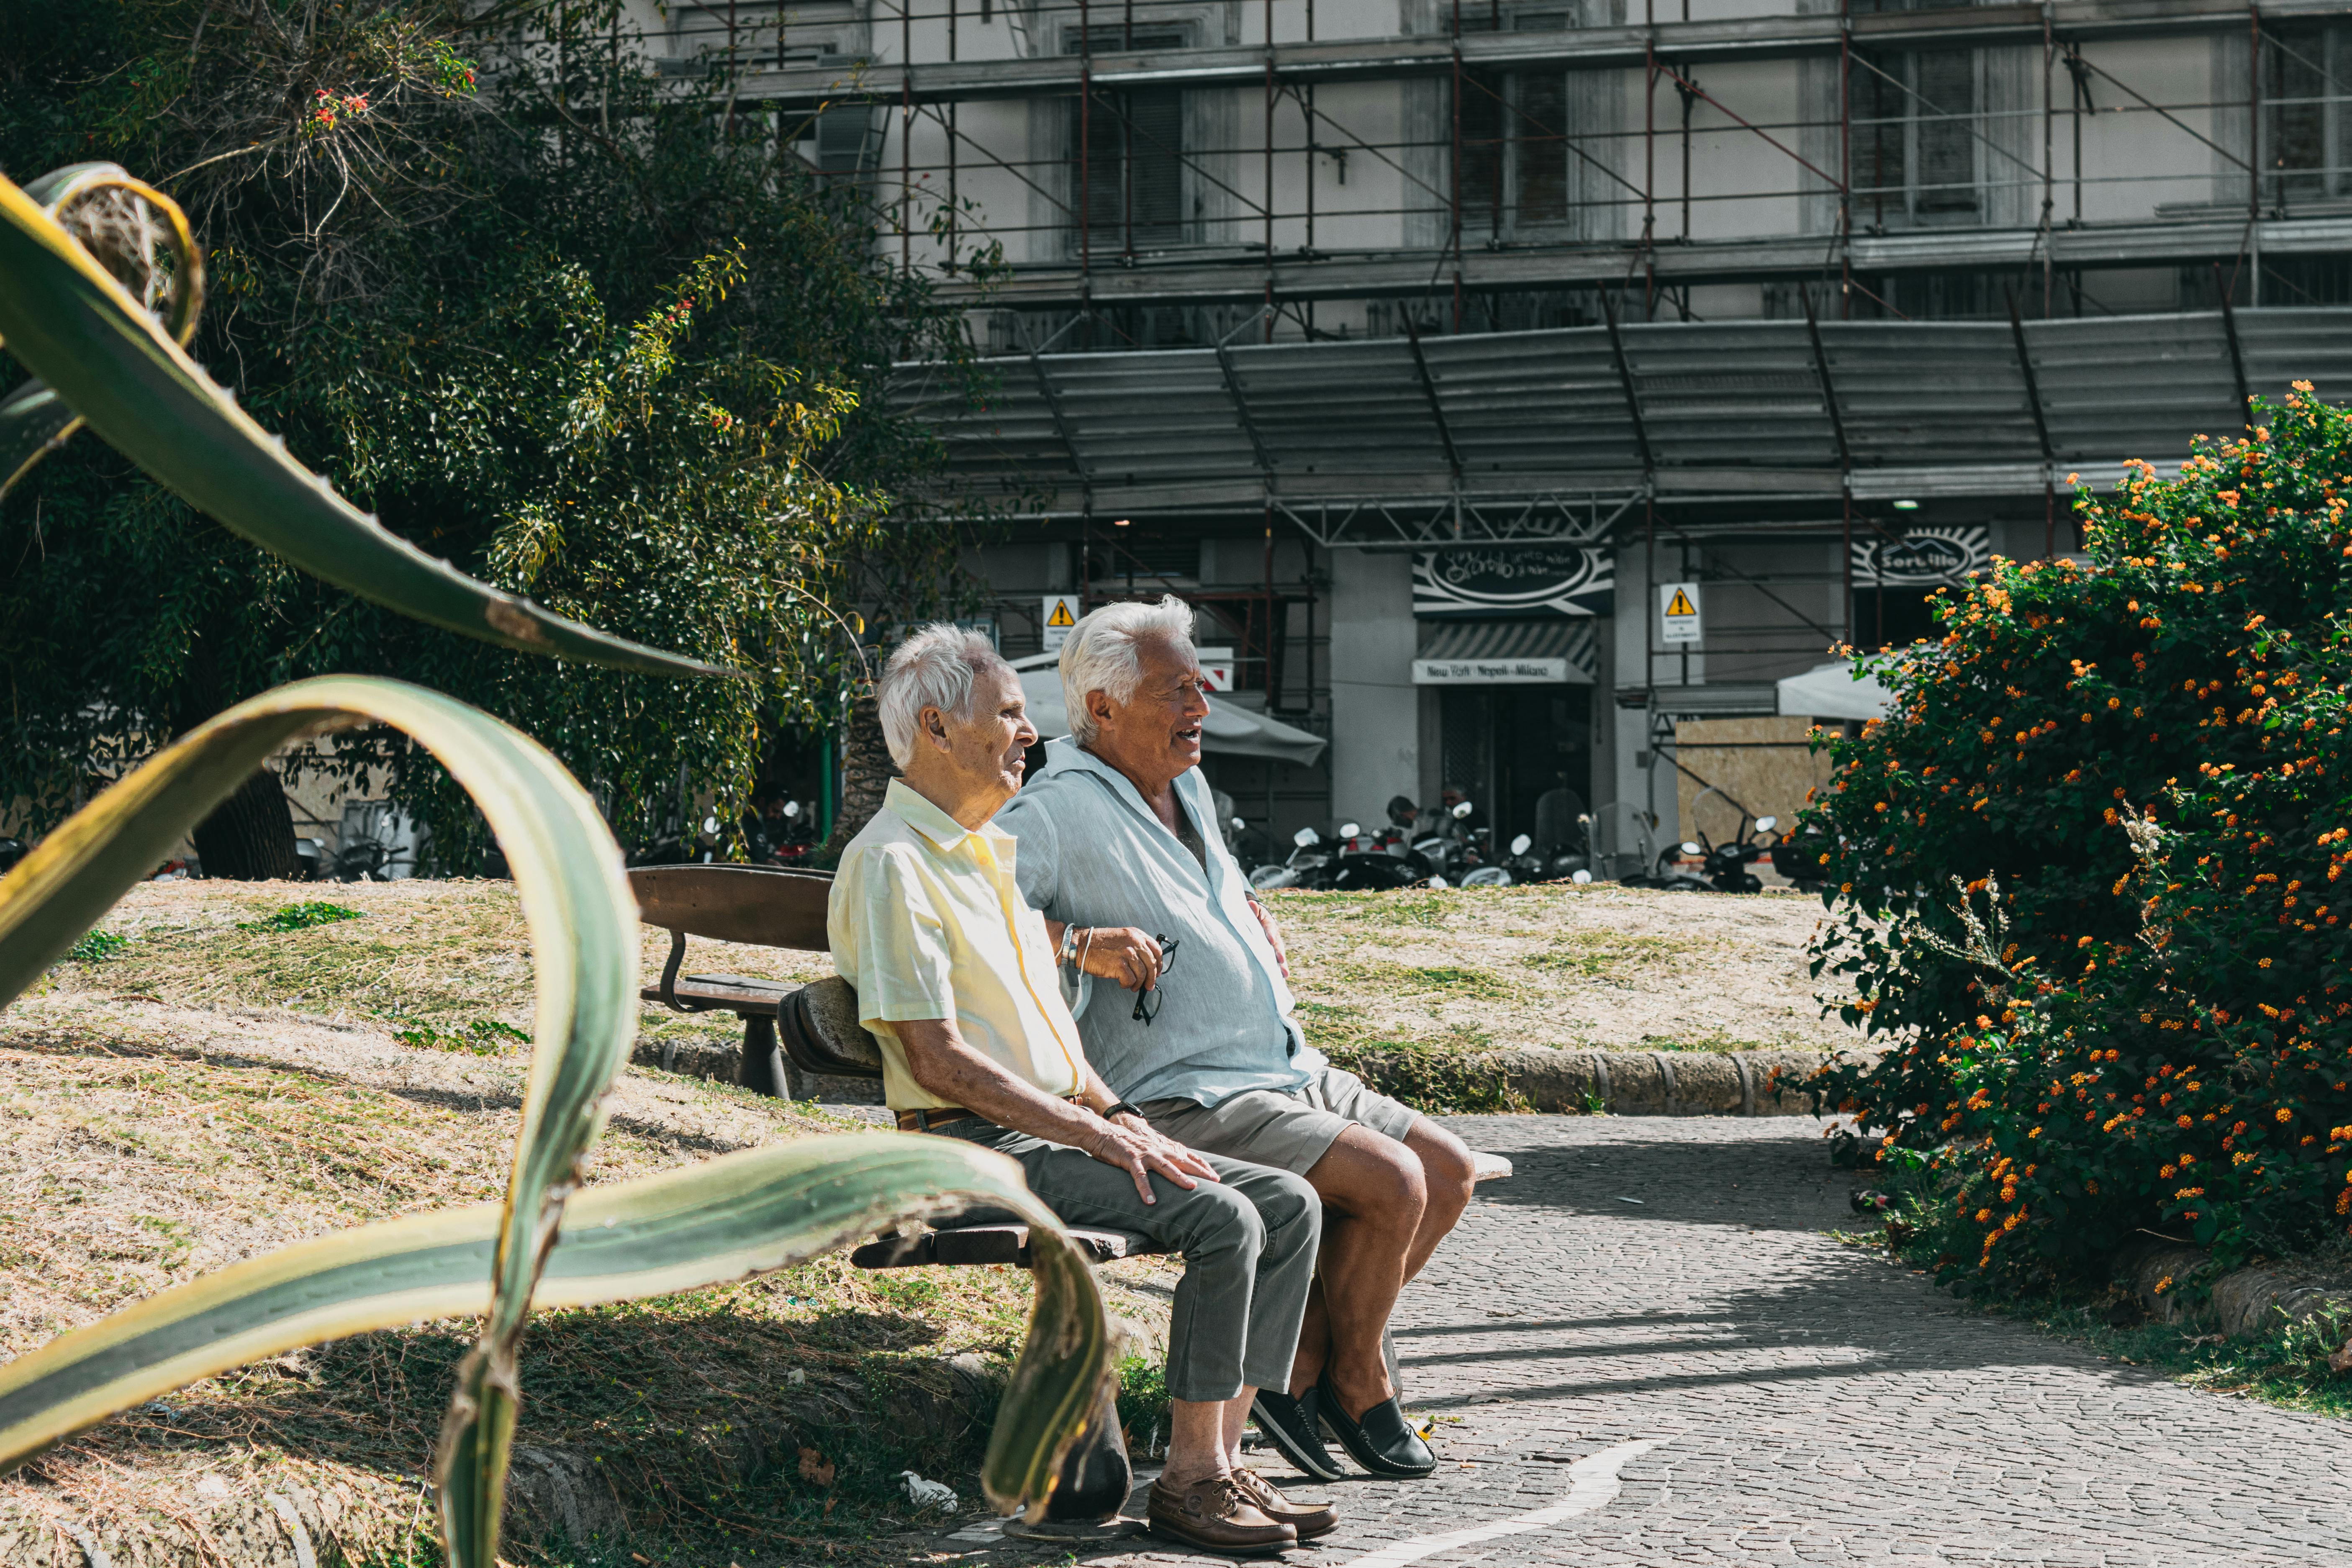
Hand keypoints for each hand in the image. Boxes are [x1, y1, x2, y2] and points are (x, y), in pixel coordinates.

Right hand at [1076, 926, 1162, 991]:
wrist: (1082, 945)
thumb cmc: (1100, 944)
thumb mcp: (1122, 938)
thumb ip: (1136, 946)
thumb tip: (1147, 964)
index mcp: (1136, 935)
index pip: (1157, 950)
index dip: (1160, 964)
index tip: (1158, 972)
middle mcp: (1134, 942)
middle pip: (1152, 964)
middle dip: (1152, 978)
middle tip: (1148, 986)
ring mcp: (1127, 953)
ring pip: (1142, 974)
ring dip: (1138, 984)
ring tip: (1133, 986)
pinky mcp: (1119, 964)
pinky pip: (1130, 980)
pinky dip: (1127, 985)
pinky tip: (1122, 983)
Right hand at [1086, 1112, 1220, 1204]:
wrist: (1104, 1134)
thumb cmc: (1125, 1145)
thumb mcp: (1146, 1150)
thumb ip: (1159, 1158)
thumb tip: (1170, 1169)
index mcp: (1161, 1148)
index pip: (1186, 1156)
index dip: (1201, 1164)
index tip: (1215, 1174)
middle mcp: (1157, 1150)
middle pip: (1182, 1161)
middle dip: (1200, 1170)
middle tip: (1215, 1180)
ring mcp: (1145, 1155)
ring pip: (1165, 1167)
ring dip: (1179, 1177)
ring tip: (1191, 1188)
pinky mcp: (1130, 1160)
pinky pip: (1140, 1176)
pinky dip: (1146, 1189)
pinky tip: (1151, 1201)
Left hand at [1247, 898, 1290, 977]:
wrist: (1254, 914)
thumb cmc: (1249, 912)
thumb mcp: (1249, 908)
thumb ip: (1251, 909)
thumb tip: (1251, 904)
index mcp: (1267, 921)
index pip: (1269, 927)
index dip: (1270, 933)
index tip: (1271, 940)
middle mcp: (1273, 933)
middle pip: (1277, 944)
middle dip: (1279, 953)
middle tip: (1282, 962)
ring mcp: (1273, 943)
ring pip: (1278, 954)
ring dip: (1282, 965)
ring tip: (1285, 975)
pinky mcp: (1270, 951)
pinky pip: (1274, 960)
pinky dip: (1277, 968)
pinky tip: (1279, 979)